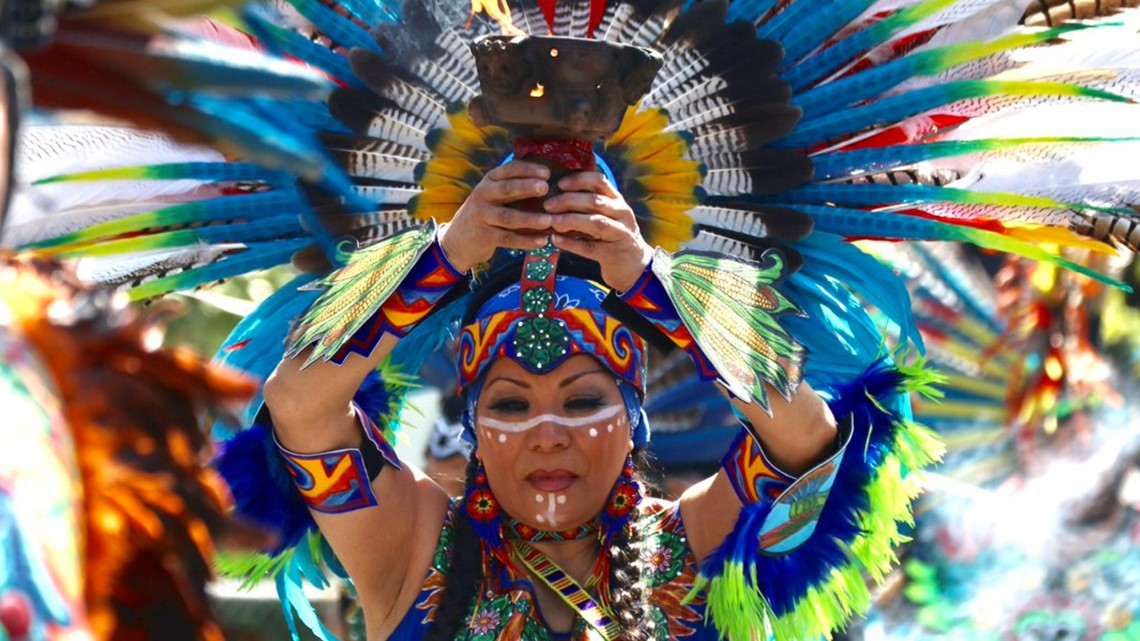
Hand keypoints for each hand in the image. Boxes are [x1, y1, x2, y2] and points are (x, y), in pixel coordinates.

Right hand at [437, 160, 553, 272]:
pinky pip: (508, 238)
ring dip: (530, 219)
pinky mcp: (483, 236)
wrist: (457, 240)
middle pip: (506, 189)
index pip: (509, 170)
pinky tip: (542, 241)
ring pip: (508, 217)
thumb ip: (513, 188)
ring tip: (549, 220)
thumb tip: (548, 182)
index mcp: (489, 181)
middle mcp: (482, 195)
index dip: (528, 170)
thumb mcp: (493, 195)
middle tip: (546, 187)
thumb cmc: (485, 213)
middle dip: (526, 187)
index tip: (547, 173)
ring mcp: (481, 216)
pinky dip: (526, 241)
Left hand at [544, 172, 652, 292]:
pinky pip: (589, 247)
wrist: (634, 265)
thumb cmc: (613, 236)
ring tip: (552, 221)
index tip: (560, 184)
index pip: (600, 182)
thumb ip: (589, 204)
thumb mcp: (607, 215)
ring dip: (570, 220)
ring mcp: (620, 234)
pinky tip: (555, 239)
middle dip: (568, 200)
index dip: (579, 180)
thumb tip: (556, 194)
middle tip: (548, 205)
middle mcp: (622, 214)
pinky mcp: (612, 254)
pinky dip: (571, 243)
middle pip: (595, 201)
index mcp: (618, 201)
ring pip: (596, 222)